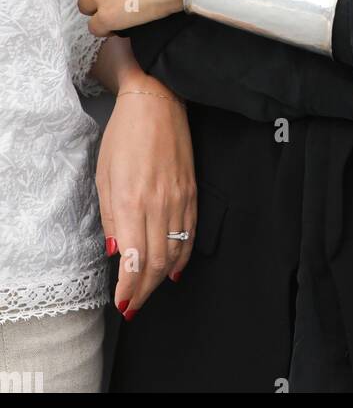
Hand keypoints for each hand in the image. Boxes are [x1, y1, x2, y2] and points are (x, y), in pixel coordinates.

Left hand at [96, 76, 196, 319]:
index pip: (134, 260)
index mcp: (130, 201)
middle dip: (144, 290)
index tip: (121, 302)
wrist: (157, 101)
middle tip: (133, 305)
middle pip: (157, 263)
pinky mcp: (193, 190)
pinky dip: (184, 255)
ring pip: (176, 252)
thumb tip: (116, 252)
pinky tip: (175, 269)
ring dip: (162, 278)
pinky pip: (191, 232)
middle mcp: (158, 204)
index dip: (128, 288)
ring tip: (149, 292)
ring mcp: (180, 198)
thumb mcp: (104, 176)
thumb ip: (110, 218)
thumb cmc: (124, 135)